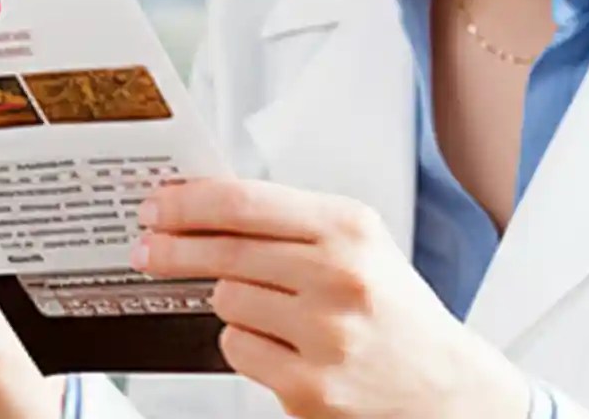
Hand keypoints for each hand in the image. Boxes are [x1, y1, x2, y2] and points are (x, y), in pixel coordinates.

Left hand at [132, 179, 531, 418]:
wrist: (441, 386)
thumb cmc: (391, 308)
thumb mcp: (357, 243)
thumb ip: (288, 221)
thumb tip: (200, 206)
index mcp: (350, 227)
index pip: (244, 202)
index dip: (187, 202)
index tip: (156, 204)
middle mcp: (340, 276)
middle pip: (223, 251)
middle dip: (172, 248)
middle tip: (147, 247)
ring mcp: (325, 334)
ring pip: (227, 300)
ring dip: (230, 301)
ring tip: (270, 307)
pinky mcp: (309, 387)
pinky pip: (236, 348)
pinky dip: (246, 343)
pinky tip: (281, 343)